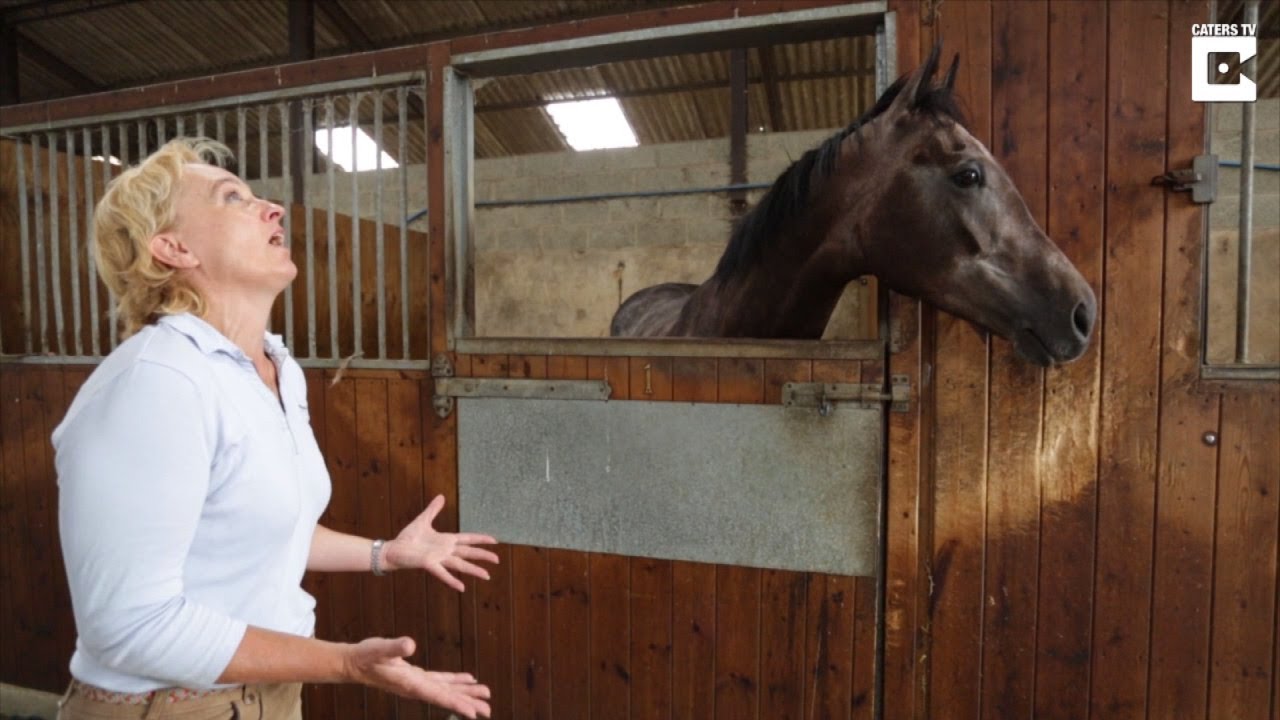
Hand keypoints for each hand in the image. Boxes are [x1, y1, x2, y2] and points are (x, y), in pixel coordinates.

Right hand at [343, 637, 490, 717]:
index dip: (456, 704)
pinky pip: (440, 681)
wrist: (353, 663)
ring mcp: (417, 683)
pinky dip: (455, 680)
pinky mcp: (416, 677)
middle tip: (488, 710)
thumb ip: (394, 647)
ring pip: (446, 690)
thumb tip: (410, 644)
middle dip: (467, 703)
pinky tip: (468, 679)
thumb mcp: (379, 649)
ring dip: (465, 693)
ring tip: (484, 695)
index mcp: (410, 684)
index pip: (438, 697)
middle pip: (446, 697)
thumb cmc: (366, 656)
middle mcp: (416, 687)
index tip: (474, 713)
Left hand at [384, 495, 499, 590]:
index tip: (494, 540)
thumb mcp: (423, 520)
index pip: (468, 538)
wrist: (393, 549)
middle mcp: (445, 550)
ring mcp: (438, 558)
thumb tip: (441, 496)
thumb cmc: (407, 537)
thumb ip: (433, 509)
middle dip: (483, 555)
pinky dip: (452, 581)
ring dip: (474, 570)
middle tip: (497, 560)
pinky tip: (462, 588)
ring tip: (486, 576)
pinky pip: (442, 573)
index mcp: (446, 540)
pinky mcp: (429, 564)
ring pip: (460, 564)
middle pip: (468, 552)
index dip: (481, 539)